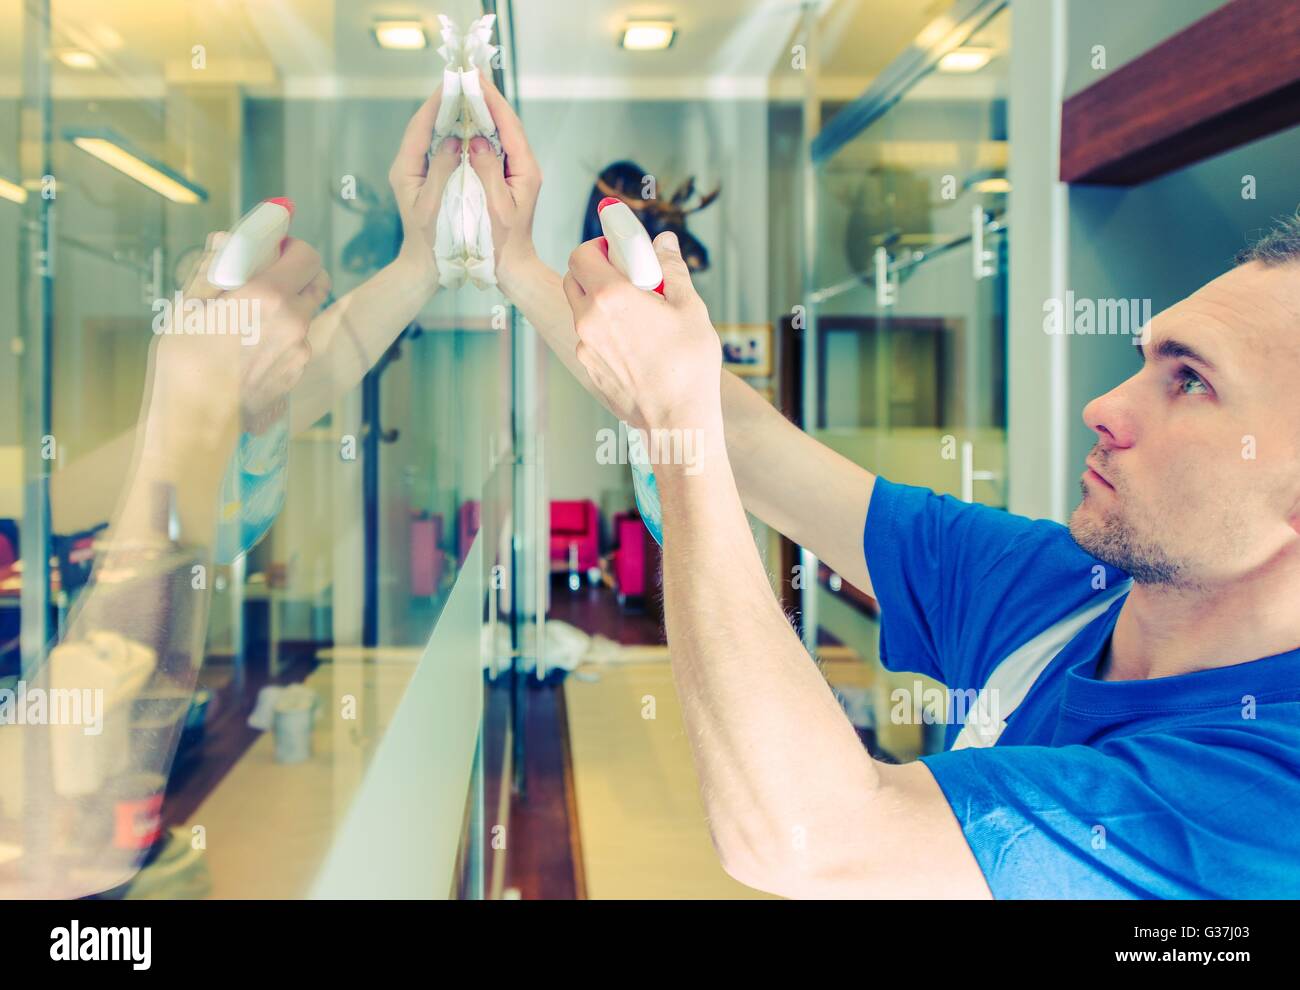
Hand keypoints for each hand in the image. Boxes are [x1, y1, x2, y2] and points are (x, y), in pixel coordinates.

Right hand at [152, 232, 328, 436]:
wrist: (197, 421)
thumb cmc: (184, 362)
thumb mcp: (189, 305)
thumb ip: (214, 267)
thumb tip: (227, 240)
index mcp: (268, 296)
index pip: (307, 255)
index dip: (291, 246)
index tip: (273, 249)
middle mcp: (294, 321)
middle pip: (318, 281)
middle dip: (298, 272)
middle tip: (268, 276)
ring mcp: (300, 350)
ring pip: (307, 312)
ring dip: (288, 305)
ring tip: (248, 317)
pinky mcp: (298, 372)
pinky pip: (297, 341)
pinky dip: (282, 334)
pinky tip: (250, 346)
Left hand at [389, 88, 462, 288]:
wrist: (426, 269)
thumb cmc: (433, 243)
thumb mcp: (437, 206)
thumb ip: (444, 170)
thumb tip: (455, 139)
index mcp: (406, 169)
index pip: (419, 125)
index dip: (437, 102)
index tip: (454, 83)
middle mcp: (408, 166)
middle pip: (426, 125)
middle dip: (446, 105)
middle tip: (467, 84)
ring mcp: (418, 172)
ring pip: (434, 135)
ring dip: (453, 118)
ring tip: (473, 100)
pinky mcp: (429, 180)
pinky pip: (443, 150)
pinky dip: (458, 137)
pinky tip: (474, 131)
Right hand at [469, 69, 542, 288]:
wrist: (511, 268)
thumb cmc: (501, 245)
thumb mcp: (494, 208)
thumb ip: (487, 171)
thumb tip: (477, 139)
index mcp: (526, 171)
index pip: (509, 125)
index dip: (491, 99)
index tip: (474, 78)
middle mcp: (524, 166)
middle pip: (506, 122)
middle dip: (487, 97)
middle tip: (467, 74)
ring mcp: (517, 172)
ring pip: (500, 132)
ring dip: (483, 110)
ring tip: (464, 89)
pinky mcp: (507, 178)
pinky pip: (493, 145)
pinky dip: (479, 129)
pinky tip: (464, 121)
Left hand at [563, 231, 721, 433]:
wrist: (678, 421)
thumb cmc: (689, 367)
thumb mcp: (690, 308)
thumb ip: (672, 269)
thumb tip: (665, 243)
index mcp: (611, 297)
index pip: (581, 254)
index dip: (598, 246)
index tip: (619, 249)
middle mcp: (589, 320)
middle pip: (574, 278)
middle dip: (595, 269)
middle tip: (628, 276)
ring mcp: (585, 347)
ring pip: (580, 310)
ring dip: (600, 301)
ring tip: (637, 314)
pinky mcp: (589, 368)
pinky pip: (590, 338)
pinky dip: (604, 331)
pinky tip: (636, 343)